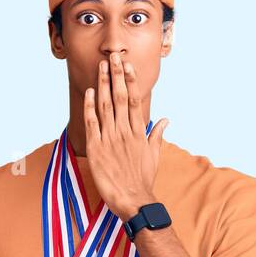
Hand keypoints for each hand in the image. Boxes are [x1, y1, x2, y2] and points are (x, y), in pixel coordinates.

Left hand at [83, 52, 168, 219]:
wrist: (133, 200)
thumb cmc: (143, 179)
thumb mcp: (154, 155)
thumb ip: (157, 134)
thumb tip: (165, 119)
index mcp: (139, 132)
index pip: (135, 100)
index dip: (131, 81)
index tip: (128, 65)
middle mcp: (125, 132)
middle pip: (121, 98)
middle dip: (116, 75)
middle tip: (113, 56)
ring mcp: (110, 139)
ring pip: (106, 106)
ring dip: (103, 85)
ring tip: (101, 66)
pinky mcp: (97, 148)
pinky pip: (92, 123)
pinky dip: (90, 106)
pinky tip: (90, 91)